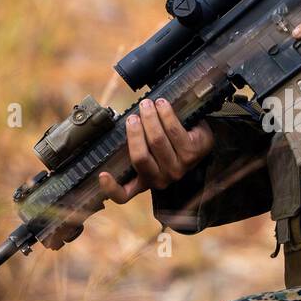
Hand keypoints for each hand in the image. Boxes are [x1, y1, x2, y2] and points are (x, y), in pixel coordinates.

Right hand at [99, 98, 213, 204]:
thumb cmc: (168, 144)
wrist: (199, 141)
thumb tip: (122, 123)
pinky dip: (166, 114)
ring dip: (151, 118)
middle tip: (133, 117)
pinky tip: (162, 105)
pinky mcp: (192, 154)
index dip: (111, 188)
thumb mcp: (150, 151)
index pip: (124, 195)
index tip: (102, 174)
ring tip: (147, 104)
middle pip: (141, 157)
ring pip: (158, 141)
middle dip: (134, 132)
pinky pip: (174, 131)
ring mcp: (178, 169)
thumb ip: (135, 145)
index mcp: (144, 181)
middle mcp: (160, 180)